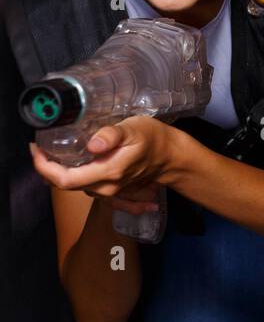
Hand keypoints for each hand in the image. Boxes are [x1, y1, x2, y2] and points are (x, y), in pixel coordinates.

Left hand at [29, 116, 180, 209]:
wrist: (172, 157)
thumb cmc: (154, 139)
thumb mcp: (134, 129)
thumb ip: (112, 136)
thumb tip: (92, 144)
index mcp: (107, 173)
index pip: (65, 179)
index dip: (44, 167)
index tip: (35, 149)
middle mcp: (106, 188)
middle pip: (65, 184)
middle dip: (47, 167)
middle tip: (40, 146)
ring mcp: (109, 192)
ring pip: (75, 185)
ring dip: (59, 171)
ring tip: (53, 151)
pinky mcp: (112, 192)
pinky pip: (86, 189)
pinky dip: (72, 180)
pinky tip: (67, 167)